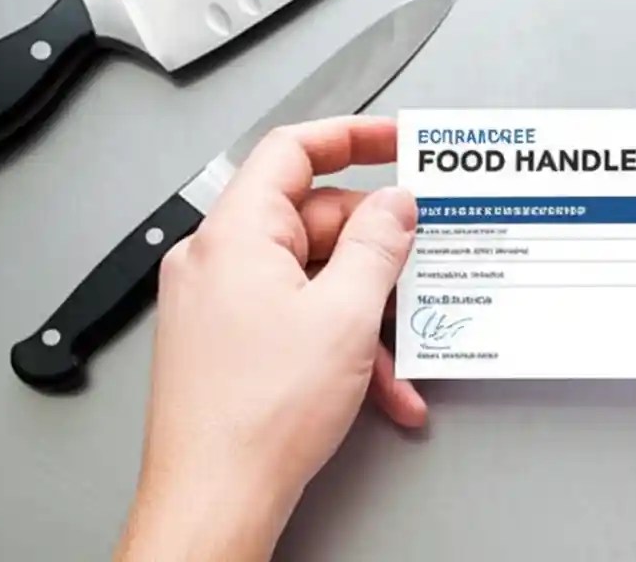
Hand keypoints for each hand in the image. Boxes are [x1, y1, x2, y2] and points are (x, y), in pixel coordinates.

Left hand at [116, 116, 424, 560]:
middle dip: (376, 252)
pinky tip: (379, 387)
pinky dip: (343, 344)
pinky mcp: (231, 343)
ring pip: (314, 279)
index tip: (396, 140)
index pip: (292, 151)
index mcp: (235, 235)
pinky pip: (298, 319)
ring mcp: (222, 304)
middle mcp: (218, 262)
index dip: (351, 136)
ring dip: (367, 315)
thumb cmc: (256, 416)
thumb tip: (396, 204)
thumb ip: (378, 246)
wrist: (214, 499)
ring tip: (401, 354)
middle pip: (313, 221)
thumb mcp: (345, 315)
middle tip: (420, 263)